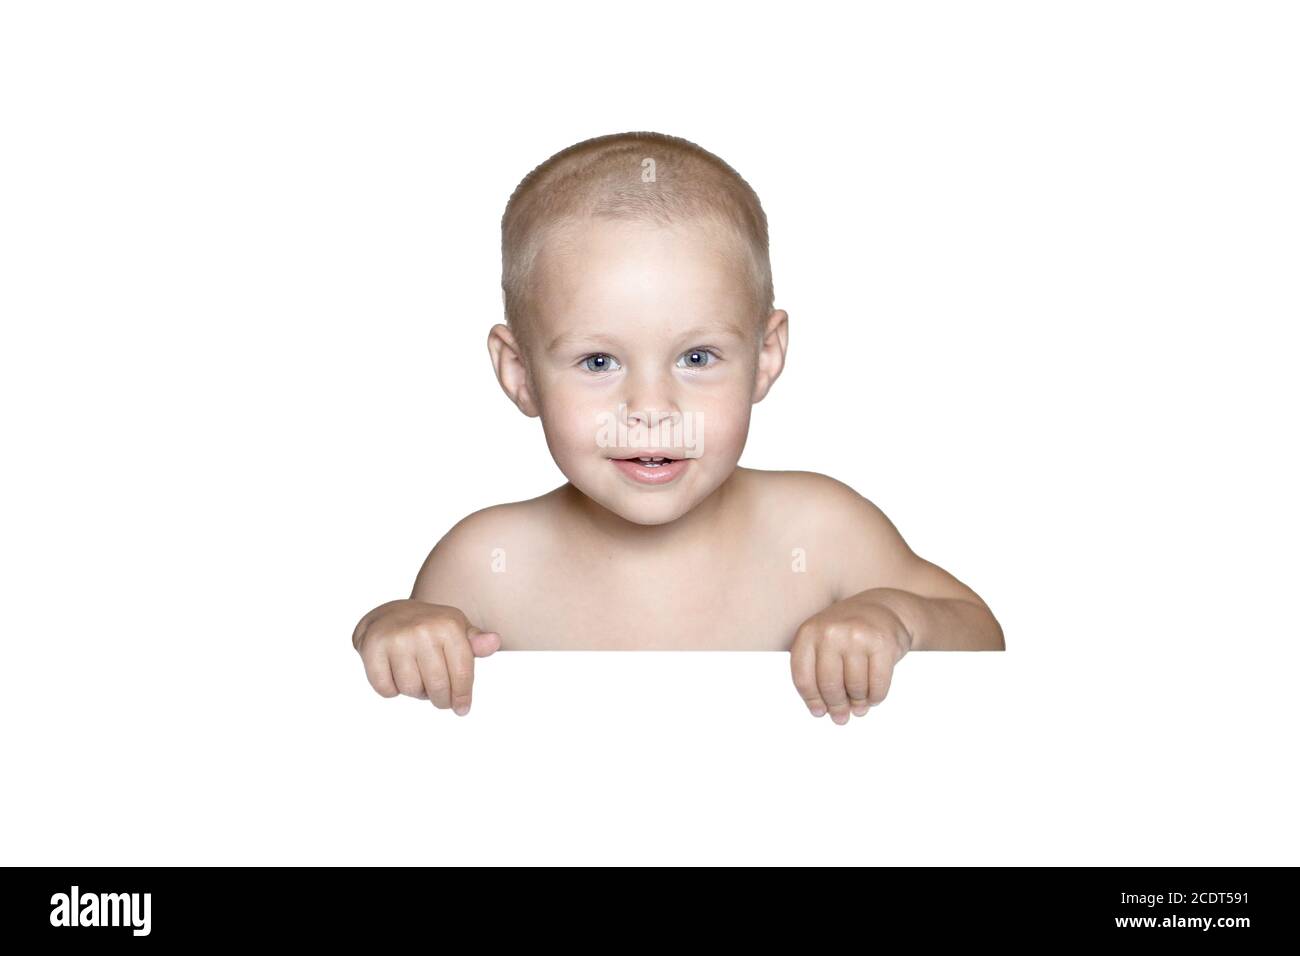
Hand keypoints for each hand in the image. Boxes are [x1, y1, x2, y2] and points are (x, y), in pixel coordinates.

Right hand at [352, 599, 500, 714]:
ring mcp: (396, 638)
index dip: (462, 696)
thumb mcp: (456, 630)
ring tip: (416, 678)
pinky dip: (391, 689)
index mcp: (448, 625)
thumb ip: (476, 642)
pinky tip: (395, 674)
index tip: (462, 708)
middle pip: (437, 686)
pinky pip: (385, 689)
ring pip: (411, 690)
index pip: (461, 673)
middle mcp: (422, 629)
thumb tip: (494, 642)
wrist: (389, 614)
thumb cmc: (429, 628)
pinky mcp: (372, 647)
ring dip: (415, 692)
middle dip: (439, 698)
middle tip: (438, 696)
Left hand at [790, 595, 911, 723]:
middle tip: (841, 717)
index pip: (803, 677)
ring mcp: (857, 636)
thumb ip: (817, 669)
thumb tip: (824, 710)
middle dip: (837, 707)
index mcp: (809, 632)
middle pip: (829, 686)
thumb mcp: (823, 640)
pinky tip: (873, 697)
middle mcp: (831, 632)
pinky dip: (876, 697)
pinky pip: (877, 685)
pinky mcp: (883, 643)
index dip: (811, 700)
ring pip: (855, 688)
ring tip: (859, 705)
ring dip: (858, 703)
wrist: (883, 607)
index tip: (819, 712)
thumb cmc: (848, 631)